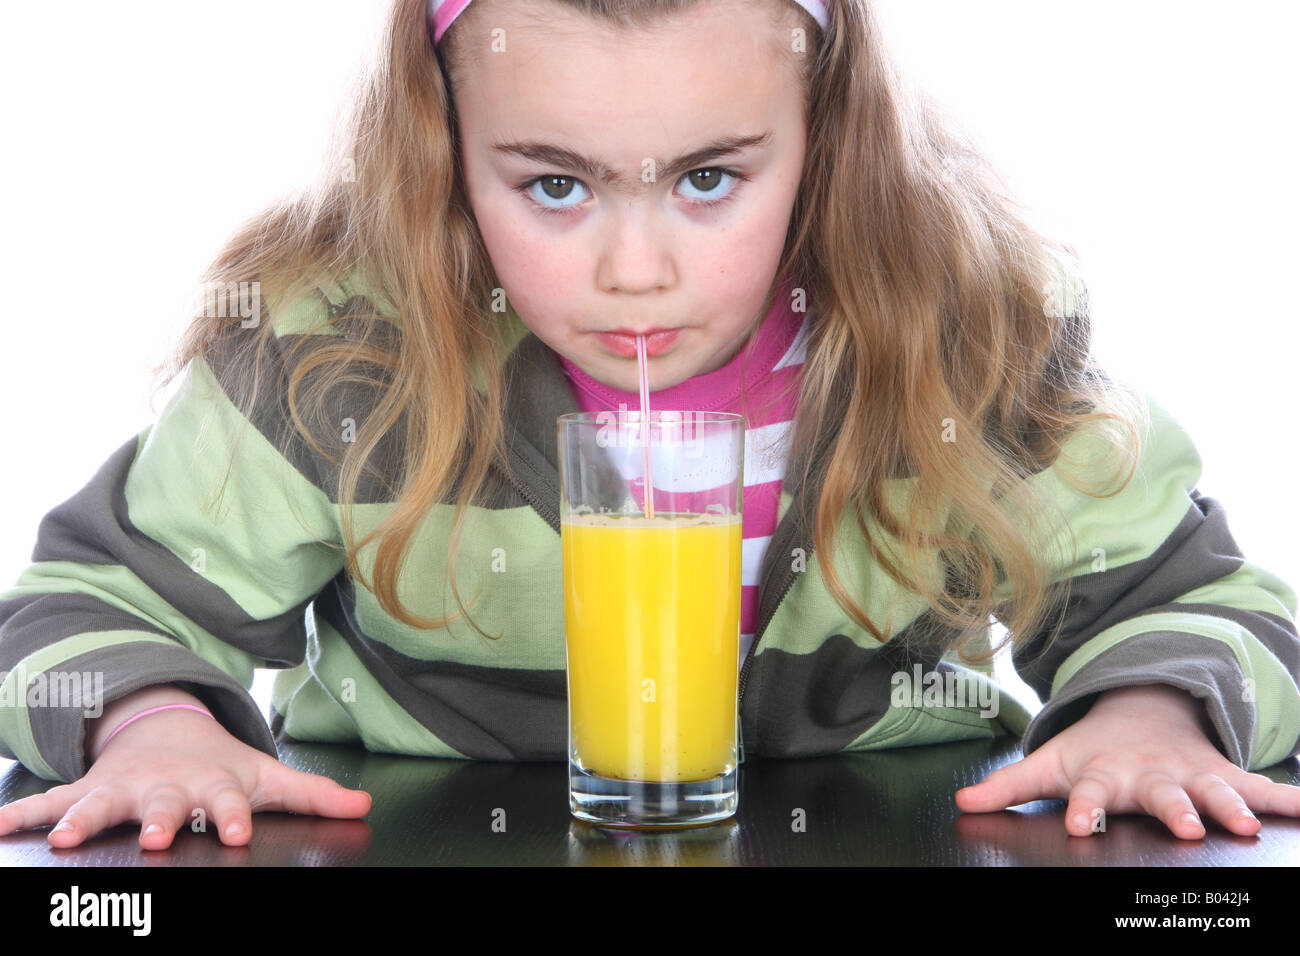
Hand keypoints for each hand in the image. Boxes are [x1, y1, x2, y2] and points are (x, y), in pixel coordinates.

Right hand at [0, 706, 370, 848]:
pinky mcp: (89, 791)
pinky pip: (49, 803)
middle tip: (152, 839)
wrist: (169, 729)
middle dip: (158, 822)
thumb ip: (314, 795)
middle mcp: (166, 788)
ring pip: (100, 804)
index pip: (226, 802)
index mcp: (213, 786)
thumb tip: (365, 808)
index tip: (232, 834)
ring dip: (82, 819)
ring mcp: (124, 789)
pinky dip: (21, 815)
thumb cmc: (222, 766)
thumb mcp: (268, 776)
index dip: (229, 816)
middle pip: (163, 806)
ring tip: (64, 840)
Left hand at [954, 682, 1299, 838]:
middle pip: (1162, 795)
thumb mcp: (1048, 764)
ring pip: (1214, 790)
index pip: (1090, 793)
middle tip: (1189, 829)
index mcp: (1105, 774)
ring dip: (1232, 806)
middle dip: (1176, 811)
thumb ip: (1007, 788)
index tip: (1083, 825)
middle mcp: (1150, 775)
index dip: (1085, 808)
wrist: (1141, 711)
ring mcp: (1188, 774)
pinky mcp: (1221, 775)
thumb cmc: (1091, 751)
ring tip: (1249, 825)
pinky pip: (1259, 787)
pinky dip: (1288, 799)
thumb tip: (961, 806)